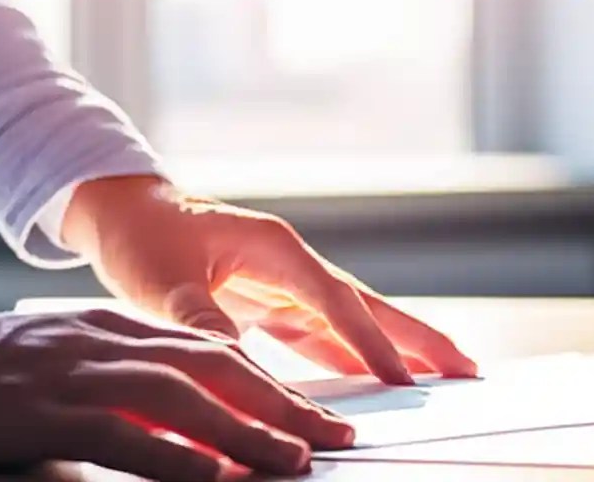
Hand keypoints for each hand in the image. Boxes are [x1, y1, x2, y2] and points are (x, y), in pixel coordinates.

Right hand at [0, 309, 353, 479]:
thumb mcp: (76, 352)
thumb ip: (133, 370)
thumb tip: (194, 412)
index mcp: (122, 326)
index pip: (214, 350)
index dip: (271, 381)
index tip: (315, 412)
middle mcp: (112, 342)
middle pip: (216, 367)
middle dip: (281, 402)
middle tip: (332, 436)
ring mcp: (80, 373)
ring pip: (182, 396)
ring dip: (245, 429)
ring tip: (293, 458)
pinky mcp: (47, 411)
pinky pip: (121, 432)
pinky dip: (172, 453)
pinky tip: (211, 475)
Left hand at [61, 176, 477, 385]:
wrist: (126, 213)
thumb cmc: (144, 238)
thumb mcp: (163, 283)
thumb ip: (206, 323)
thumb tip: (242, 367)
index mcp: (278, 249)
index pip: (337, 302)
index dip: (370, 343)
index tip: (402, 380)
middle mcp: (294, 264)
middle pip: (369, 305)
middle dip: (419, 338)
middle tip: (468, 369)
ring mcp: (289, 284)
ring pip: (356, 321)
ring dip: (399, 349)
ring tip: (446, 376)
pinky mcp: (276, 303)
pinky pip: (327, 333)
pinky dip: (358, 354)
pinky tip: (383, 378)